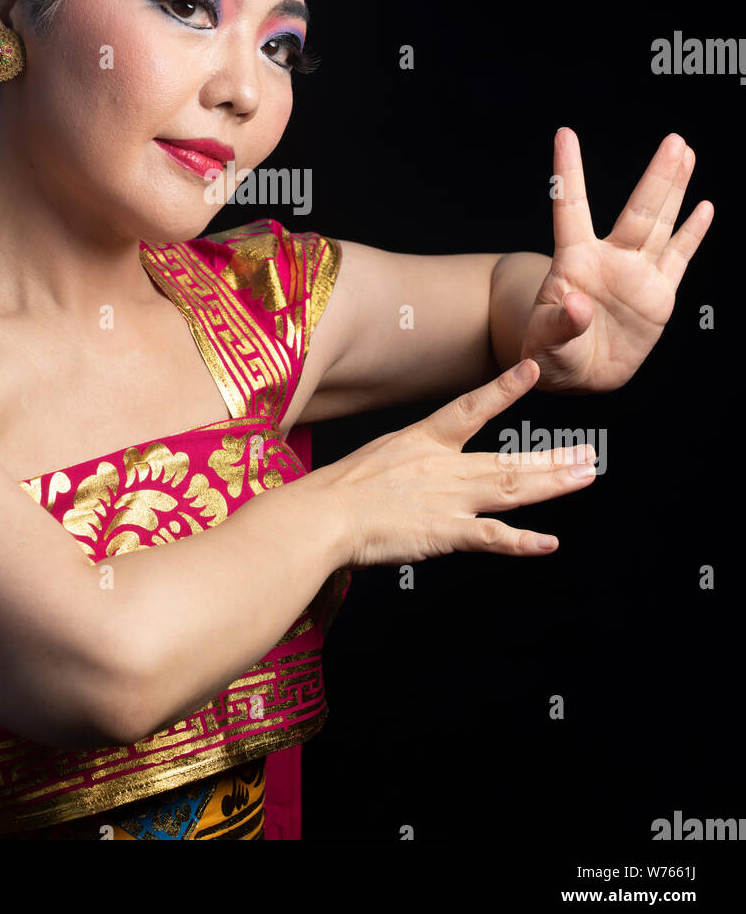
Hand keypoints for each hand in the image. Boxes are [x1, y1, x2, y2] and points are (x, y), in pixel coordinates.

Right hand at [320, 359, 596, 569]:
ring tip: (585, 476)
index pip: (470, 407)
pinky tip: (549, 543)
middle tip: (589, 453)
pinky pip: (492, 537)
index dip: (503, 389)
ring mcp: (448, 499)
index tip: (531, 370)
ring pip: (511, 489)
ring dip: (552, 483)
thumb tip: (409, 472)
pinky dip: (522, 542)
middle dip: (551, 457)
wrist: (323, 514)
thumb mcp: (372, 459)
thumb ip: (400, 465)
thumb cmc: (335, 491)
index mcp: (422, 441)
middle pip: (508, 459)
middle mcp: (443, 466)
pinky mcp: (445, 532)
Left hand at [519, 129, 713, 391]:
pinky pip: (678, 259)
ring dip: (674, 190)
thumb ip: (562, 324)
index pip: (570, 208)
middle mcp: (608, 260)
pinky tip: (704, 207)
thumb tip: (577, 304)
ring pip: (660, 225)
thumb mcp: (546, 343)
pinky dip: (692, 234)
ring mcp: (635, 275)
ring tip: (684, 153)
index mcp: (572, 263)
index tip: (564, 134)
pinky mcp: (657, 296)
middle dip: (657, 178)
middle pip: (637, 212)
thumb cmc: (549, 354)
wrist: (576, 375)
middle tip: (673, 141)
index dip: (568, 172)